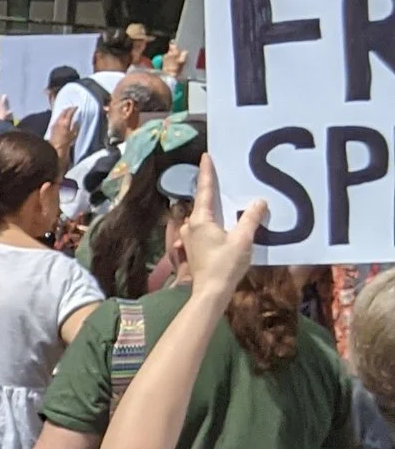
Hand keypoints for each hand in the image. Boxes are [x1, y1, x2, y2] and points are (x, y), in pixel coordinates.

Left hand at [180, 155, 265, 301]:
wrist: (210, 292)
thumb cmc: (224, 265)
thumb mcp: (242, 240)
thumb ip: (251, 219)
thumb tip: (259, 201)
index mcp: (200, 220)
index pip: (204, 190)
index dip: (207, 173)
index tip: (206, 156)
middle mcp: (190, 226)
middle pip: (202, 203)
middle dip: (211, 191)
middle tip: (221, 177)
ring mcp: (189, 238)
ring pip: (202, 217)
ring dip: (213, 209)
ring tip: (226, 201)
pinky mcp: (194, 249)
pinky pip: (203, 229)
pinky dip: (212, 223)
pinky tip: (223, 226)